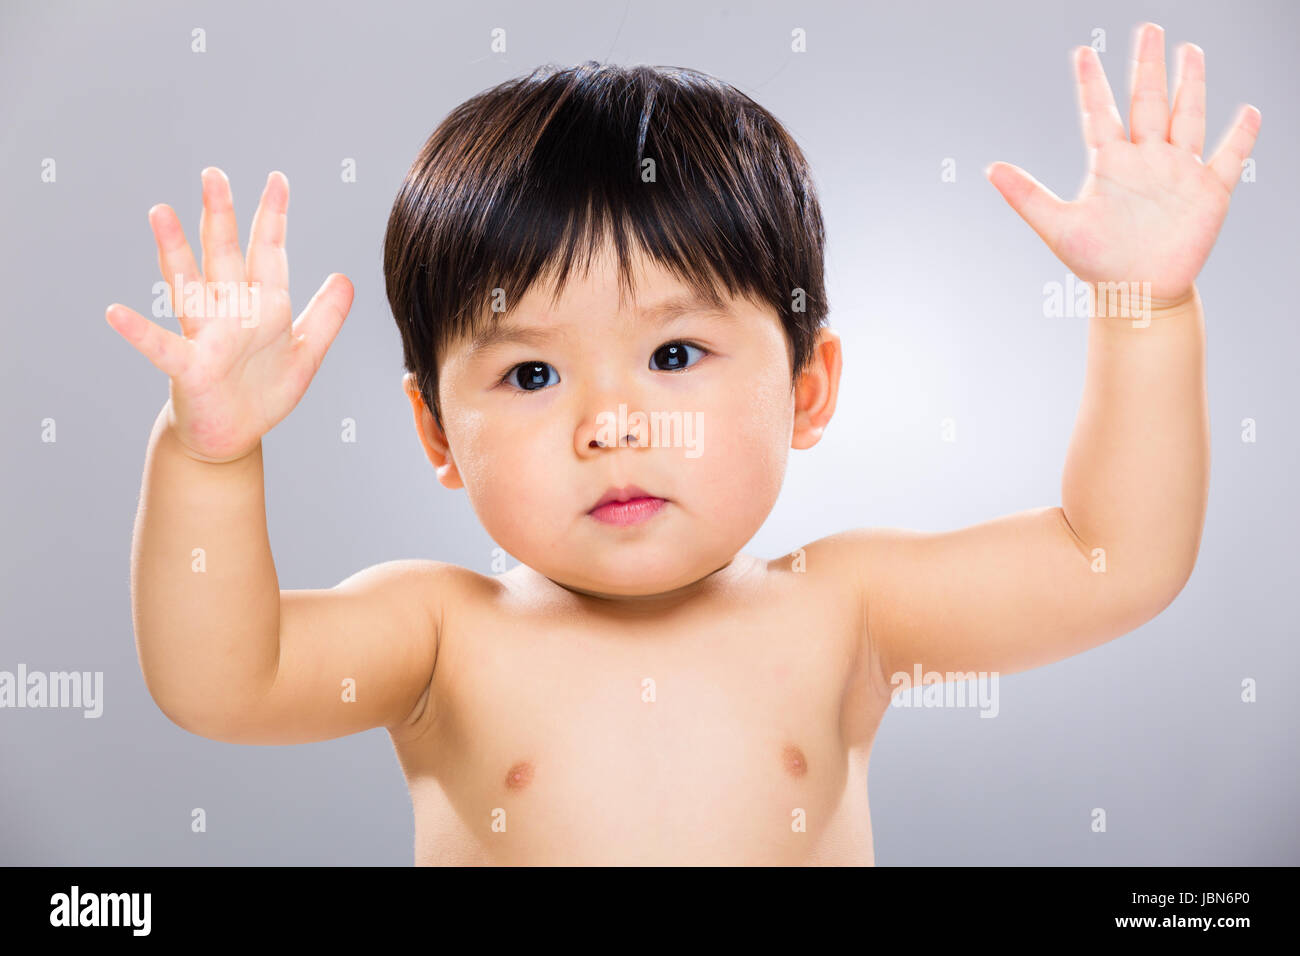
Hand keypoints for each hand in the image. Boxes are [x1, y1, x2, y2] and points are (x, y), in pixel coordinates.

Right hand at [106, 168, 352, 461]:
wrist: (233, 435)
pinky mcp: (189, 367)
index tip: (277, 180)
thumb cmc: (263, 390)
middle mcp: (228, 311)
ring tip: (160, 212)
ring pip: (189, 286)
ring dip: (174, 250)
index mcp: (260, 305)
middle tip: (214, 174)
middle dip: (220, 216)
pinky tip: (115, 313)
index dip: (272, 219)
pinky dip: (138, 331)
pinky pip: (160, 346)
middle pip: (223, 256)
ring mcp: (206, 336)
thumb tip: (344, 277)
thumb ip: (326, 315)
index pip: (266, 254)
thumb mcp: (306, 352)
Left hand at [986, 22, 1260, 305]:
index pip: (1099, 113)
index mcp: (1110, 164)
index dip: (1091, 83)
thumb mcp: (1057, 226)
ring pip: (1187, 117)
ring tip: (1190, 51)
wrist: (1135, 294)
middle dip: (1147, 66)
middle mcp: (1145, 160)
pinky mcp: (1208, 192)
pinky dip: (1240, 137)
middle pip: (1147, 102)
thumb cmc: (1097, 263)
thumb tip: (989, 168)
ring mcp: (1178, 172)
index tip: (1083, 52)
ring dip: (1190, 86)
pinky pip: (1228, 158)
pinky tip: (1248, 111)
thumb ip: (1025, 195)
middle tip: (1148, 28)